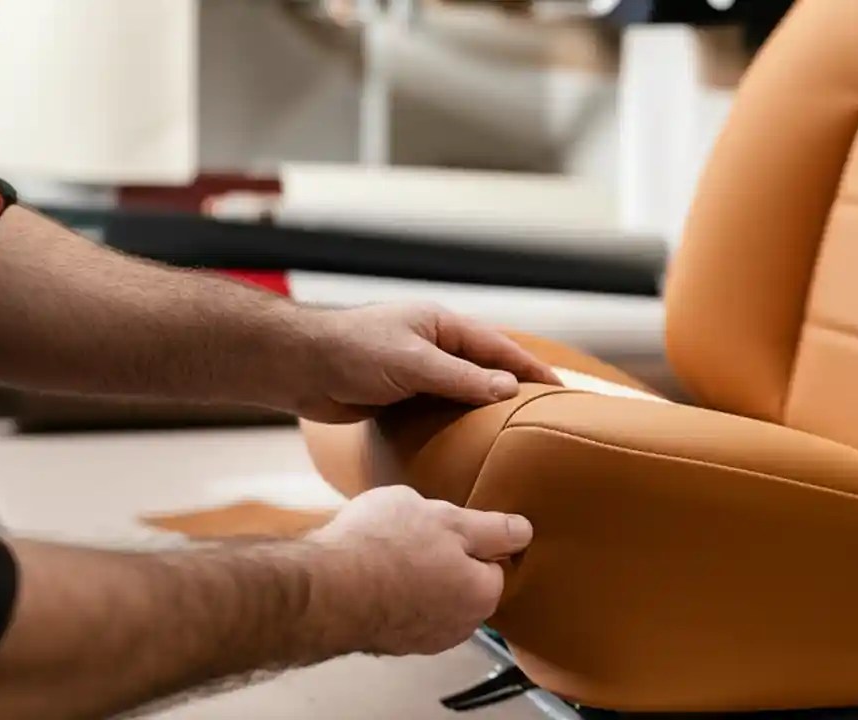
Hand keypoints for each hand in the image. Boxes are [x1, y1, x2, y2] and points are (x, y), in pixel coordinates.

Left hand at [297, 303, 560, 422]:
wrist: (297, 367)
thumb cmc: (351, 351)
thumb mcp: (413, 362)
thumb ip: (460, 376)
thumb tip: (507, 388)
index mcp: (440, 325)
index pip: (498, 347)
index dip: (530, 367)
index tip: (560, 388)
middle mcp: (432, 346)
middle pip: (484, 369)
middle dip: (513, 388)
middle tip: (547, 414)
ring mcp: (415, 372)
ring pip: (461, 393)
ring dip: (484, 411)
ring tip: (516, 435)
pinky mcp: (398, 397)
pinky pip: (437, 411)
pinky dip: (455, 425)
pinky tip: (469, 445)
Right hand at [303, 485, 531, 656]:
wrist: (322, 588)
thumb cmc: (384, 545)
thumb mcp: (445, 517)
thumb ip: (489, 527)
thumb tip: (523, 531)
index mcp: (481, 592)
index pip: (493, 560)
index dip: (468, 537)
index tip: (443, 526)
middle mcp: (460, 625)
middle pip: (463, 580)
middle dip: (443, 558)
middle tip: (412, 535)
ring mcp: (423, 639)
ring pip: (432, 595)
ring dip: (416, 576)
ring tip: (386, 551)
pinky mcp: (390, 643)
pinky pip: (403, 608)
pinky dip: (392, 593)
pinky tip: (370, 573)